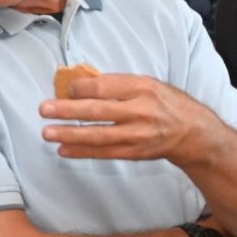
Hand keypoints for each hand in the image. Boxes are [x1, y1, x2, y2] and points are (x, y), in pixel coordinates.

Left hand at [39, 73, 224, 164]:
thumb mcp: (148, 84)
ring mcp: (138, 135)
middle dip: (67, 111)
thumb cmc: (166, 102)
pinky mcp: (135, 152)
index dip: (81, 88)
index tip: (65, 89)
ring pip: (98, 135)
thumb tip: (81, 85)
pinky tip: (64, 150)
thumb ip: (118, 84)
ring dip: (69, 135)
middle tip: (44, 109)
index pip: (105, 86)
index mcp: (143, 87)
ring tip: (48, 133)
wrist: (192, 132)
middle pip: (97, 111)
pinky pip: (104, 153)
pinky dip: (82, 152)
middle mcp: (141, 111)